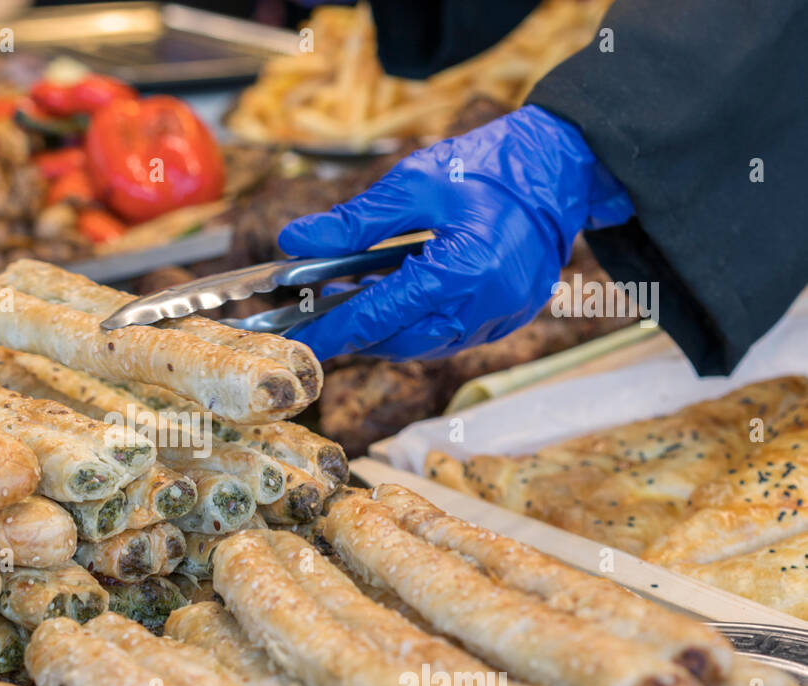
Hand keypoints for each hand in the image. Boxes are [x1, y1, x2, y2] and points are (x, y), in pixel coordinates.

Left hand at [278, 105, 634, 360]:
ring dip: (386, 332)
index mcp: (462, 271)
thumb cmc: (489, 168)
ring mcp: (500, 319)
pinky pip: (449, 339)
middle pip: (399, 342)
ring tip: (358, 301)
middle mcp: (484, 307)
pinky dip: (417, 327)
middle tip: (320, 316)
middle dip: (357, 334)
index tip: (297, 339)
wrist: (560, 168)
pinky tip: (398, 300)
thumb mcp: (415, 184)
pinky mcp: (507, 320)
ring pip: (423, 347)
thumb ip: (354, 221)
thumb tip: (296, 241)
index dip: (332, 330)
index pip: (378, 314)